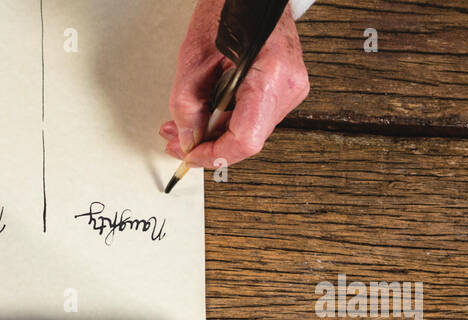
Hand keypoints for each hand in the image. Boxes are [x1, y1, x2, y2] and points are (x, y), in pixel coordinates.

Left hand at [161, 0, 308, 167]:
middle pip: (246, 139)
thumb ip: (187, 107)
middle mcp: (289, 86)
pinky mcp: (284, 89)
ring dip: (214, 134)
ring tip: (183, 127)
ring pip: (248, 132)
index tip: (190, 156)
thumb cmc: (228, 12)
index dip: (213, 155)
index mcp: (271, 76)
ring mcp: (291, 89)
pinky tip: (205, 116)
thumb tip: (187, 139)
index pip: (245, 140)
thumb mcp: (194, 60)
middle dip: (208, 144)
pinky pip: (253, 118)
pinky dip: (226, 121)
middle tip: (177, 142)